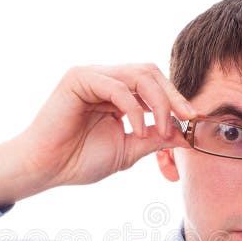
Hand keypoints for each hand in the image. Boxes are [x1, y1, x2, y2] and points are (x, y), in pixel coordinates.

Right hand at [0, 64, 194, 206]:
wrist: (47, 169)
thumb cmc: (79, 160)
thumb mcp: (128, 148)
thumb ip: (154, 138)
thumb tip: (186, 134)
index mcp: (115, 92)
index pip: (153, 84)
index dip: (176, 99)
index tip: (194, 120)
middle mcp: (105, 78)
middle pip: (150, 72)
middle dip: (172, 96)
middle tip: (186, 119)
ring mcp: (91, 75)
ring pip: (139, 75)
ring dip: (158, 103)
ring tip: (161, 131)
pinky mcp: (79, 78)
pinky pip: (118, 87)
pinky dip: (134, 108)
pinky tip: (137, 129)